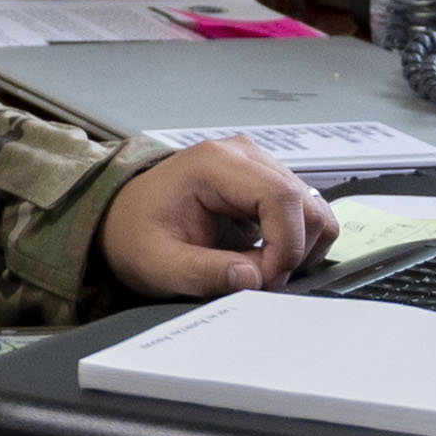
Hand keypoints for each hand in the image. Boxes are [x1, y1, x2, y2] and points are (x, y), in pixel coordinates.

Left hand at [102, 138, 333, 296]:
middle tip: (261, 280)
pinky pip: (306, 215)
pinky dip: (298, 243)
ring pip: (313, 210)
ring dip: (299, 249)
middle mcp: (242, 155)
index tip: (267, 279)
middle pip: (306, 203)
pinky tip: (267, 258)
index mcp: (213, 163)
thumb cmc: (134, 233)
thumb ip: (203, 272)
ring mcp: (259, 167)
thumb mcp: (157, 263)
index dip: (286, 245)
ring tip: (261, 269)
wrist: (122, 220)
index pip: (281, 197)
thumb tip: (253, 279)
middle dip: (294, 251)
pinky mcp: (267, 184)